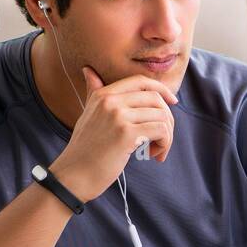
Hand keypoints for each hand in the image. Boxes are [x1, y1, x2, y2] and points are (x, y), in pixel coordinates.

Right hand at [51, 66, 176, 200]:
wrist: (74, 176)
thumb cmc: (84, 150)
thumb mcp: (87, 115)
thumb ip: (93, 93)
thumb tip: (89, 70)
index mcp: (103, 95)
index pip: (141, 81)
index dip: (162, 89)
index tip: (172, 103)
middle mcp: (110, 101)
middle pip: (156, 98)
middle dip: (167, 119)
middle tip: (163, 139)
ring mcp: (118, 116)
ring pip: (162, 116)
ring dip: (167, 136)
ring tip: (156, 151)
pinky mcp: (126, 134)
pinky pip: (161, 131)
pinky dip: (164, 144)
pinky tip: (153, 155)